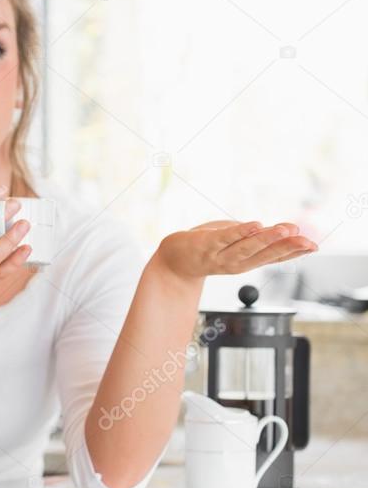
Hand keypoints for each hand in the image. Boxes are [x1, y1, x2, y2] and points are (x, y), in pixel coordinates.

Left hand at [155, 220, 317, 279]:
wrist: (173, 261)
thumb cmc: (207, 247)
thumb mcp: (235, 243)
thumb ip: (255, 238)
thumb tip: (280, 231)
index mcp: (247, 261)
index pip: (274, 258)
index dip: (294, 252)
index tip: (314, 246)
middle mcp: (236, 262)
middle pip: (265, 254)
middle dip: (287, 246)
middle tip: (306, 239)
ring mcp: (220, 254)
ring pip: (247, 247)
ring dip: (267, 238)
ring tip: (284, 229)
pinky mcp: (204, 244)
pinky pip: (224, 238)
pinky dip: (239, 232)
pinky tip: (254, 225)